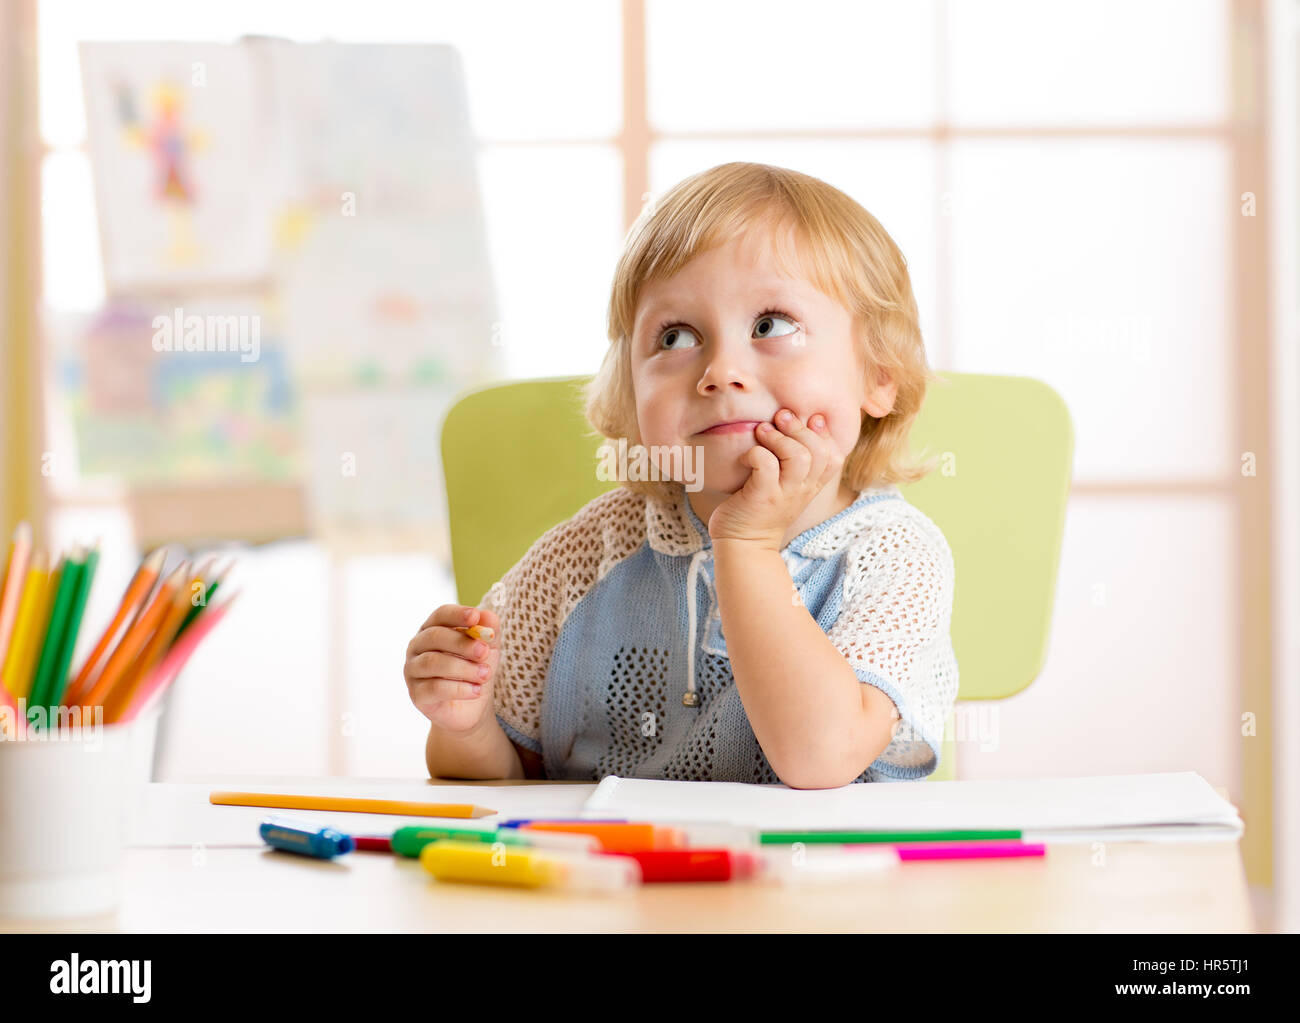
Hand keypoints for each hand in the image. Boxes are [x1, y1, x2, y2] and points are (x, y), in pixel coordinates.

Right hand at [405, 604, 500, 733]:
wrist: (472, 707)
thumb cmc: (475, 669)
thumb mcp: (489, 648)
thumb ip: (489, 631)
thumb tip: (488, 616)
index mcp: (433, 629)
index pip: (440, 615)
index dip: (457, 614)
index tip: (475, 616)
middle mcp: (417, 647)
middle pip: (434, 637)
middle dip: (462, 643)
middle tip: (484, 651)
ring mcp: (413, 671)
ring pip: (433, 662)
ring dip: (463, 668)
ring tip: (485, 674)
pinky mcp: (416, 695)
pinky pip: (434, 688)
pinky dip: (459, 689)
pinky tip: (476, 690)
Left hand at [707, 409, 844, 549]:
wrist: (743, 545)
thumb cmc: (758, 508)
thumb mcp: (785, 487)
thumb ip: (793, 463)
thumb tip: (792, 424)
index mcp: (810, 486)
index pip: (835, 457)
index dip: (826, 434)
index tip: (811, 418)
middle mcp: (801, 490)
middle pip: (818, 452)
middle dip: (800, 428)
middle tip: (780, 416)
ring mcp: (783, 494)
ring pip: (798, 457)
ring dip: (779, 438)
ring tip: (763, 431)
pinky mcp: (761, 496)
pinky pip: (766, 465)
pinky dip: (755, 452)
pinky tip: (745, 456)